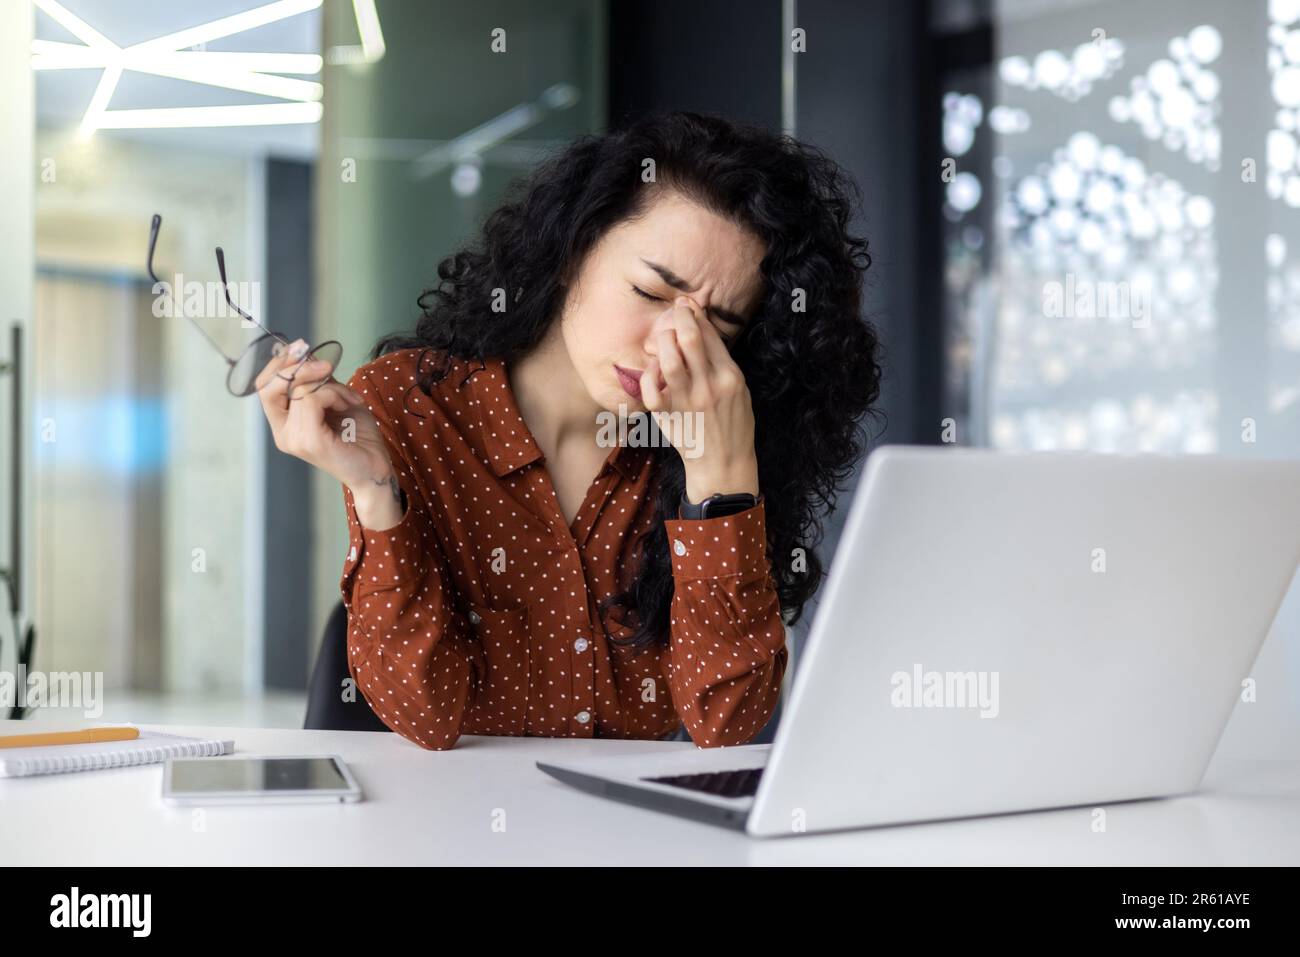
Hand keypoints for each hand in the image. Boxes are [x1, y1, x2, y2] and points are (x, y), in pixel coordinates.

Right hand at [254, 339, 394, 494]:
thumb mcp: (336, 398)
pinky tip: (349, 405)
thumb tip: (305, 354)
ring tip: (349, 399)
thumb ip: (318, 380)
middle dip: (295, 367)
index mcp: (284, 424)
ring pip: (299, 389)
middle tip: (325, 365)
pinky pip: (313, 399)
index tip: (301, 347)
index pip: (264, 387)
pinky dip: (335, 394)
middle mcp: (283, 433)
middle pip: (268, 387)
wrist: (376, 468)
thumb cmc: (358, 436)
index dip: (279, 364)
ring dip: (330, 385)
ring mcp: (293, 439)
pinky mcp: (309, 441)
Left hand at [640, 296, 759, 499]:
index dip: (695, 313)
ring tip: (664, 338)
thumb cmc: (733, 424)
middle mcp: (709, 386)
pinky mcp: (669, 416)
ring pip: (668, 359)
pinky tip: (654, 371)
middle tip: (675, 311)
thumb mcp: (740, 389)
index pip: (710, 335)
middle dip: (679, 317)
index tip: (687, 304)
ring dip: (663, 341)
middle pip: (689, 339)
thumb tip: (702, 327)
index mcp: (730, 377)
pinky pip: (651, 388)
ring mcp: (687, 402)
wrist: (724, 463)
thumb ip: (722, 361)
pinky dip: (648, 375)